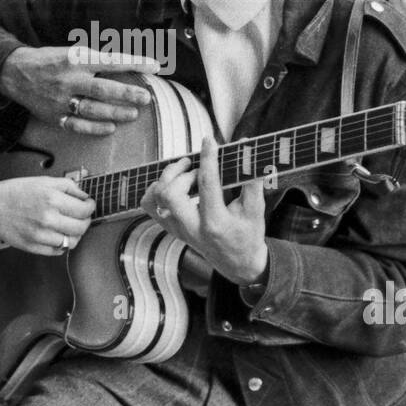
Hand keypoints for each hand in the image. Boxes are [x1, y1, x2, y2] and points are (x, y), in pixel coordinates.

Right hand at [0, 45, 158, 135]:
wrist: (15, 73)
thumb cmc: (49, 61)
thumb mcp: (71, 51)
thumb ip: (95, 60)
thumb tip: (126, 65)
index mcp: (76, 59)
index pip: (111, 61)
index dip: (135, 63)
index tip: (155, 66)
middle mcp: (69, 80)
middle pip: (103, 89)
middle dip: (127, 94)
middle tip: (145, 98)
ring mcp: (61, 100)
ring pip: (93, 109)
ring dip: (115, 113)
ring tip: (133, 113)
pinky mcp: (54, 116)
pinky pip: (77, 125)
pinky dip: (94, 128)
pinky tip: (110, 127)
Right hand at [0, 178, 94, 254]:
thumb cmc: (16, 192)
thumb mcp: (44, 181)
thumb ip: (68, 186)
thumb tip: (85, 197)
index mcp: (52, 199)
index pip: (84, 210)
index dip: (90, 207)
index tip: (88, 205)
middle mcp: (47, 219)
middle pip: (81, 228)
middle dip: (86, 221)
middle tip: (81, 216)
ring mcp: (40, 235)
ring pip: (71, 243)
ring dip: (75, 235)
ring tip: (69, 227)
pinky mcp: (33, 247)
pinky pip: (57, 251)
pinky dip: (61, 244)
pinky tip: (57, 235)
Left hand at [140, 136, 268, 285]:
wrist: (238, 263)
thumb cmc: (248, 235)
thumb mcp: (256, 210)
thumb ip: (251, 179)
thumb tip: (247, 149)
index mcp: (215, 223)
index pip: (207, 185)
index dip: (208, 159)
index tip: (209, 141)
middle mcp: (192, 228)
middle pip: (170, 194)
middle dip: (181, 173)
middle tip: (196, 168)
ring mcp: (178, 229)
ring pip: (156, 199)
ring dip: (167, 179)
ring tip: (184, 173)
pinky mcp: (171, 228)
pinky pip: (150, 206)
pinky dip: (157, 190)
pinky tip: (174, 184)